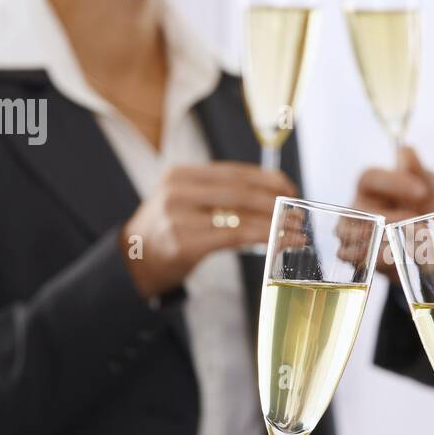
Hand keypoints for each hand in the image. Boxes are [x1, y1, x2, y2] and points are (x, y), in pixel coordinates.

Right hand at [121, 163, 297, 298]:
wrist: (133, 261)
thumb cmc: (169, 231)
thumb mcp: (185, 201)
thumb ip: (218, 194)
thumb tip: (272, 196)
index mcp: (181, 175)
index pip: (235, 172)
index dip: (269, 180)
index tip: (292, 190)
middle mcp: (178, 191)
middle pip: (242, 192)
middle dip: (278, 202)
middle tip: (300, 213)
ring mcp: (179, 217)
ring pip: (242, 215)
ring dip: (277, 224)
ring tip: (298, 233)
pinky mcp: (184, 244)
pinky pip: (235, 237)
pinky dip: (263, 239)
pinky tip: (280, 244)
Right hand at [351, 146, 433, 277]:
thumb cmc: (428, 210)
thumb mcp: (432, 188)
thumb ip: (419, 172)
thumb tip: (406, 151)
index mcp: (371, 185)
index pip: (371, 177)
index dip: (394, 182)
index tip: (422, 191)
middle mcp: (356, 208)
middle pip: (363, 211)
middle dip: (396, 220)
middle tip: (424, 226)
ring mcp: (352, 235)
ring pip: (358, 238)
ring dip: (389, 243)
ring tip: (418, 245)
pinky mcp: (356, 260)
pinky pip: (358, 261)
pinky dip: (382, 261)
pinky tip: (403, 258)